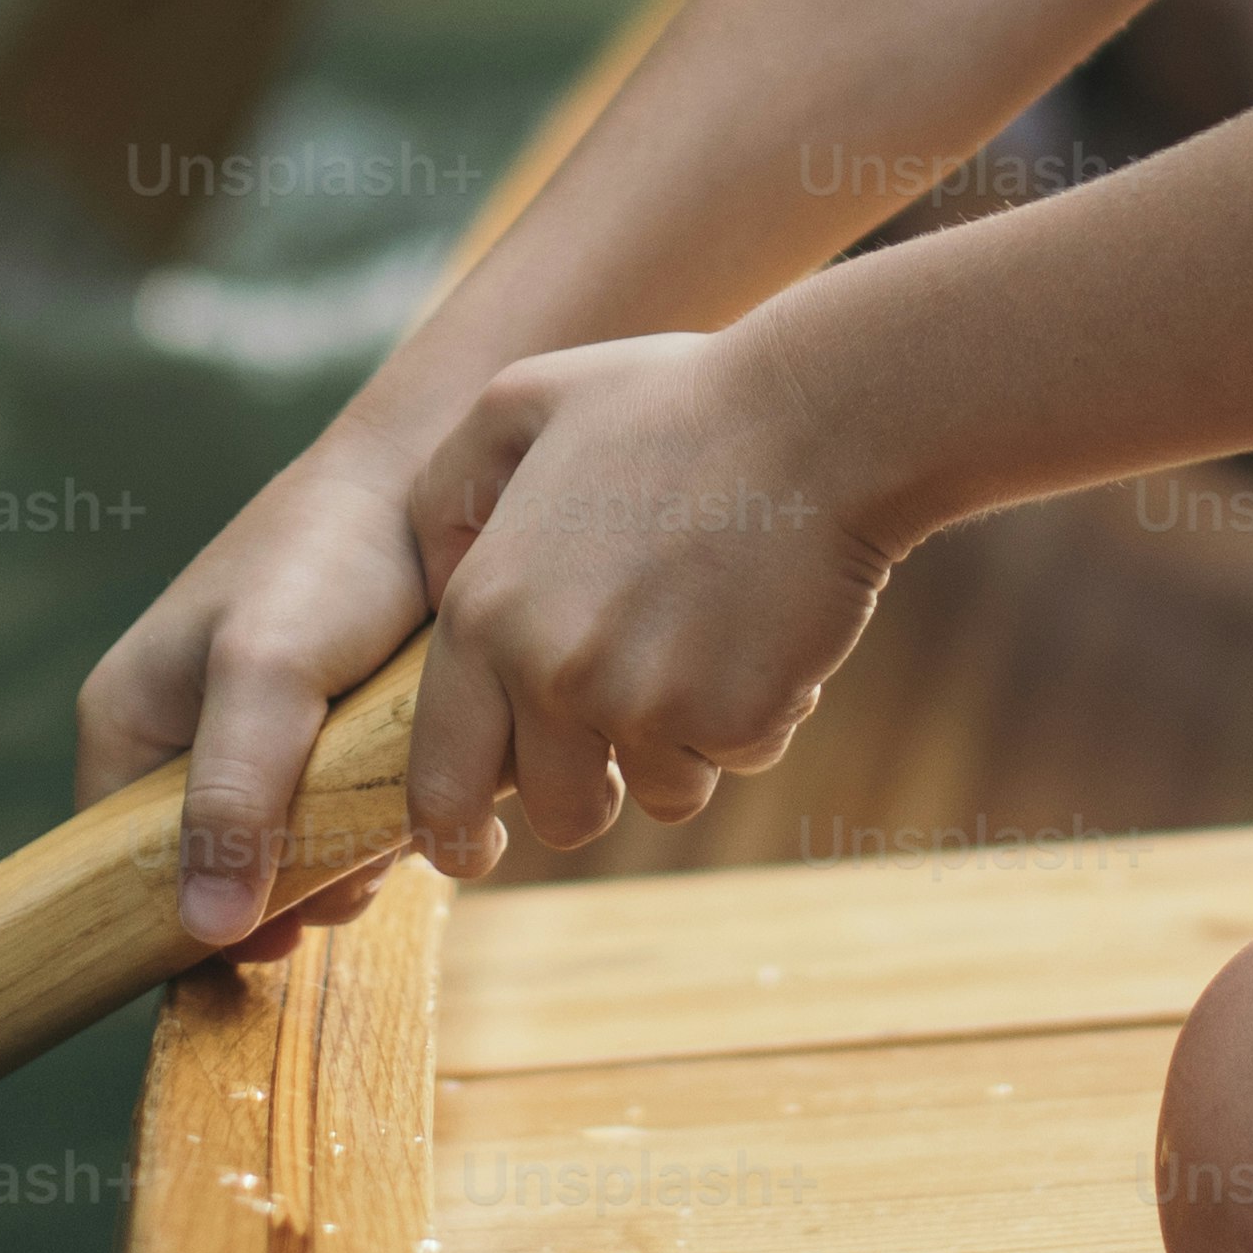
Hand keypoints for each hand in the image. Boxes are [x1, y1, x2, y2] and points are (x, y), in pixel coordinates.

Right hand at [76, 448, 433, 955]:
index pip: (126, 876)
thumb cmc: (330, 558)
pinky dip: (393, 820)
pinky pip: (352, 822)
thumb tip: (206, 932)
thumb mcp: (266, 674)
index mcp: (128, 727)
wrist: (436, 478)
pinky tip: (434, 789)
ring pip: (299, 859)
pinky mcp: (333, 738)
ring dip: (356, 856)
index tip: (280, 927)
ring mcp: (263, 744)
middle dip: (298, 884)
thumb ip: (232, 797)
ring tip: (399, 803)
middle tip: (357, 851)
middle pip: (223, 880)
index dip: (196, 917)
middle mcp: (186, 743)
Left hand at [404, 316, 902, 877]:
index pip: (441, 780)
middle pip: (559, 812)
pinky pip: (738, 757)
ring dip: (685, 743)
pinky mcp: (735, 719)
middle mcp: (550, 674)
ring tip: (709, 635)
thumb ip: (451, 493)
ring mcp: (644, 704)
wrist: (817, 417)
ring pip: (658, 792)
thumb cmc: (674, 402)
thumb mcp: (521, 403)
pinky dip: (755, 712)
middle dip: (592, 791)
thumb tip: (435, 589)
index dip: (455, 834)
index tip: (477, 851)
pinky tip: (764, 624)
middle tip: (627, 729)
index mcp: (485, 616)